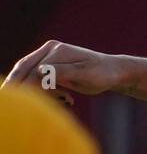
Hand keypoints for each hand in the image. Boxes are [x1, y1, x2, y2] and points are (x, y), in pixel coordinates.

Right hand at [4, 40, 125, 103]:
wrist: (113, 72)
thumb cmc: (102, 74)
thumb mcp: (86, 75)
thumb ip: (63, 72)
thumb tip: (41, 71)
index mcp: (56, 50)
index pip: (34, 69)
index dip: (27, 85)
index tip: (29, 102)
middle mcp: (49, 50)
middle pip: (26, 69)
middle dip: (26, 89)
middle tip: (32, 103)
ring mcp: (49, 58)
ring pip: (31, 76)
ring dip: (44, 93)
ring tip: (67, 99)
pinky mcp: (52, 67)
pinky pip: (40, 81)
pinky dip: (50, 93)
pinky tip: (68, 99)